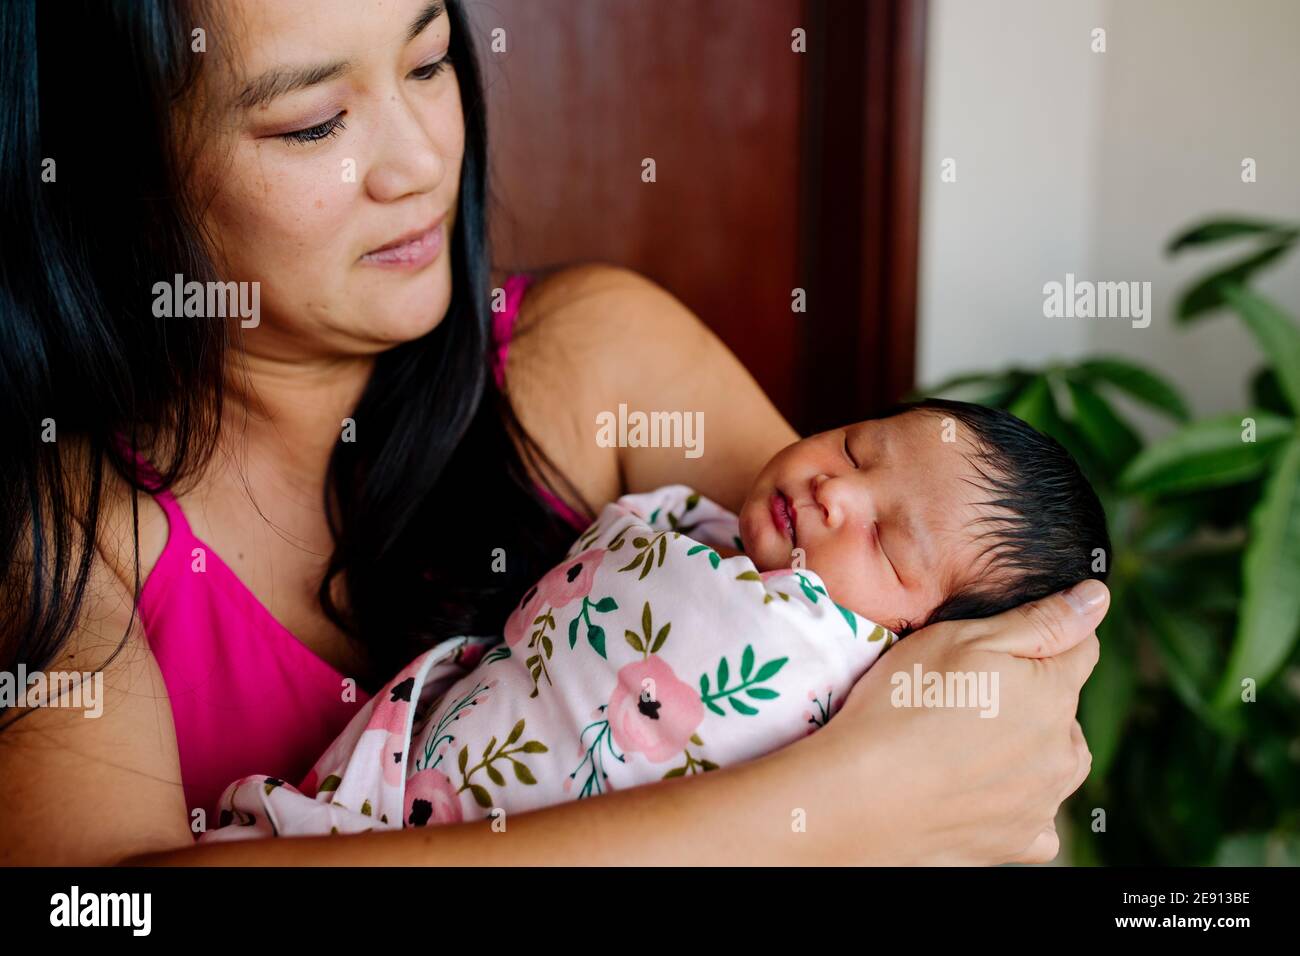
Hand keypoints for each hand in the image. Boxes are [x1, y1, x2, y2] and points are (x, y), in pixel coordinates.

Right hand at [819, 580, 1106, 864]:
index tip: (997, 649)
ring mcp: (1042, 803)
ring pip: (1052, 762)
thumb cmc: (903, 706)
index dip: (1041, 638)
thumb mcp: (964, 639)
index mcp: (1054, 694)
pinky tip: (974, 789)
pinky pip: (1035, 818)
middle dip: (1031, 698)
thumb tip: (1097, 598)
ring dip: (1025, 750)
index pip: (1079, 651)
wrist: (858, 797)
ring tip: (963, 743)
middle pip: (1063, 710)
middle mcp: (1063, 753)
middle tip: (964, 698)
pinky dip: (1015, 803)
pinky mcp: (1018, 844)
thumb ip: (1040, 621)